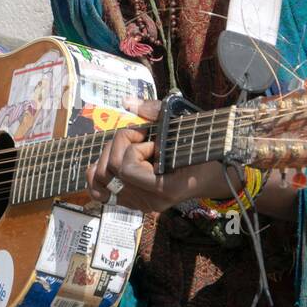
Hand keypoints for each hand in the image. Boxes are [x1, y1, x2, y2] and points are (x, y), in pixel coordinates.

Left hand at [85, 97, 205, 213]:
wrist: (209, 175)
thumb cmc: (199, 149)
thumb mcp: (184, 127)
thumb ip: (156, 113)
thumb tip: (127, 102)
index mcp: (165, 189)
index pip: (127, 169)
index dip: (134, 148)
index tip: (152, 141)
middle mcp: (149, 201)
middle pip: (110, 171)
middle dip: (120, 146)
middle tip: (140, 138)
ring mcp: (139, 204)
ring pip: (101, 179)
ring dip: (110, 155)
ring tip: (129, 147)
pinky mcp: (131, 202)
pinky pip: (100, 192)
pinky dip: (97, 174)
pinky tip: (111, 160)